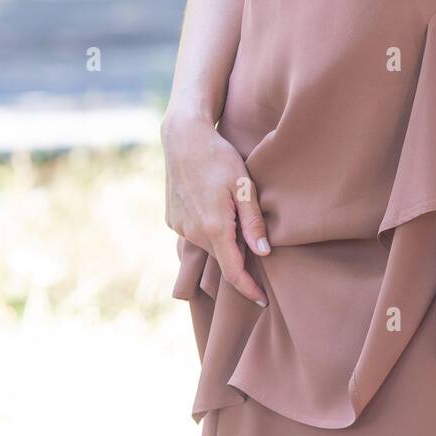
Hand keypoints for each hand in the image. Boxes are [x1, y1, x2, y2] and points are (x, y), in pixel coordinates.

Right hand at [161, 110, 270, 304]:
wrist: (184, 137)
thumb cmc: (219, 156)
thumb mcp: (244, 185)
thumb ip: (253, 221)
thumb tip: (264, 253)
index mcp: (214, 227)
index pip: (233, 271)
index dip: (248, 288)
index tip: (262, 299)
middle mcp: (193, 232)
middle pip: (222, 258)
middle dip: (239, 261)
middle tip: (258, 252)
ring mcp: (179, 226)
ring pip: (208, 246)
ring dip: (223, 243)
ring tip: (236, 223)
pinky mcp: (172, 218)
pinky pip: (194, 234)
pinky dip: (208, 231)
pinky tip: (216, 211)